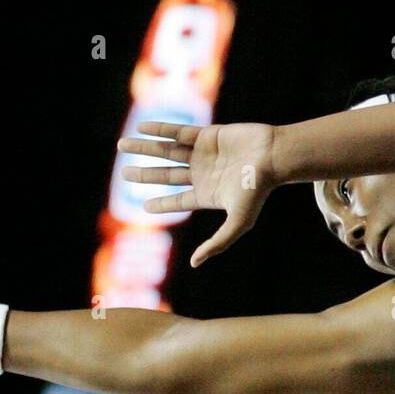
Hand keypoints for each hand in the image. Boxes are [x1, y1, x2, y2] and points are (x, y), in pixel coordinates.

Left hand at [119, 121, 277, 266]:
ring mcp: (203, 154)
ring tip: (122, 146)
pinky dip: (159, 130)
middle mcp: (202, 174)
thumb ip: (216, 244)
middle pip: (166, 175)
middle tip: (124, 174)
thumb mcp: (238, 223)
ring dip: (144, 148)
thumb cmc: (257, 190)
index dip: (161, 204)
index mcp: (207, 195)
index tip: (144, 206)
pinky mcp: (206, 134)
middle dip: (144, 174)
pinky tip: (141, 129)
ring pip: (166, 151)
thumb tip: (194, 264)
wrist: (272, 156)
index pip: (178, 201)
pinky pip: (178, 130)